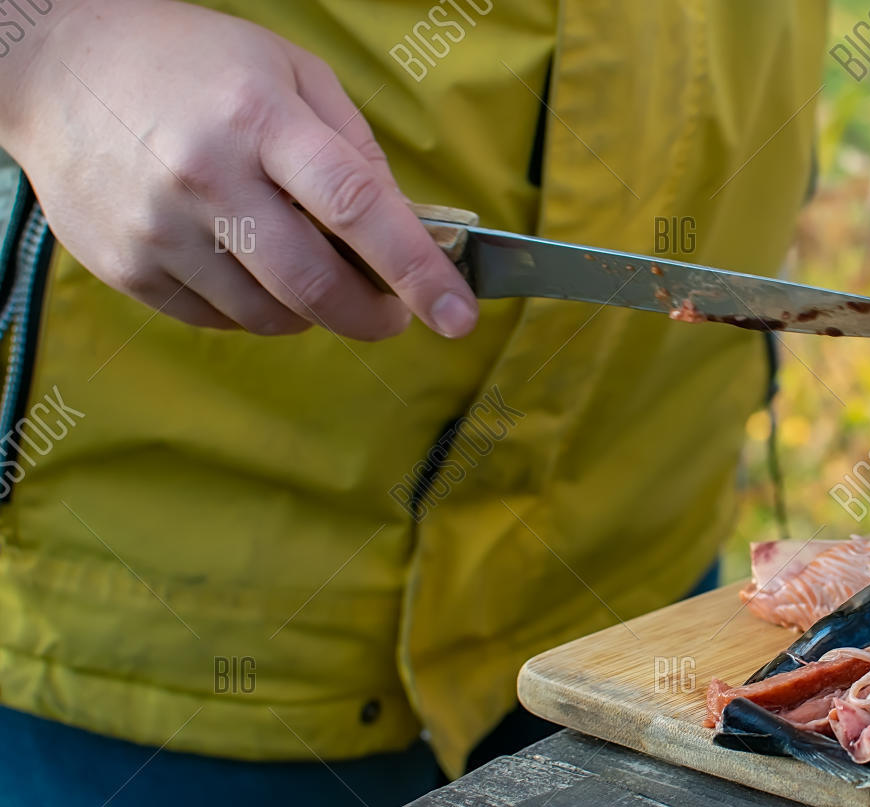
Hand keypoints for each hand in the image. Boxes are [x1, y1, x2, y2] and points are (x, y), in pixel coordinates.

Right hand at [0, 0, 478, 340]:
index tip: (459, 315)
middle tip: (391, 311)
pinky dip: (252, 309)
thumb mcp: (289, 73)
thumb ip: (356, 151)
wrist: (55, 66)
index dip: (417, 270)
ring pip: (271, 316)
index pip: (358, 207)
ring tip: (306, 269)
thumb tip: (411, 231)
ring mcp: (160, 229)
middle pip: (316, 284)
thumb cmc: (190, 65)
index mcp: (259, 117)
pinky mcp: (128, 267)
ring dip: (311, 312)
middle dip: (373, 315)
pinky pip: (219, 321)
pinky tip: (244, 264)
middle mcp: (207, 176)